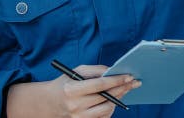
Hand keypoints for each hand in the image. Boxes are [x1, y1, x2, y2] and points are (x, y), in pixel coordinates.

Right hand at [7, 64, 139, 117]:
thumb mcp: (76, 71)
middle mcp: (75, 106)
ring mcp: (79, 117)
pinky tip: (115, 99)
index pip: (100, 85)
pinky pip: (103, 117)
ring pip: (107, 109)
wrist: (50, 103)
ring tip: (124, 90)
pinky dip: (111, 108)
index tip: (129, 76)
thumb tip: (114, 71)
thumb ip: (95, 70)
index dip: (116, 80)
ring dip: (118, 99)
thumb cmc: (66, 83)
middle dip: (122, 89)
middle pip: (106, 98)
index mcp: (72, 90)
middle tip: (134, 82)